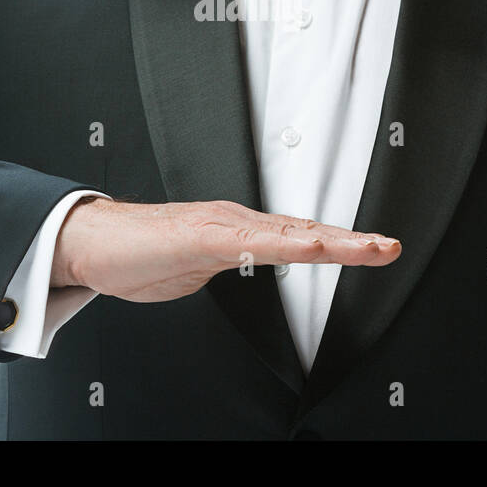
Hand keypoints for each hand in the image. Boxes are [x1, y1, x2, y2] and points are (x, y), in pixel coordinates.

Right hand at [50, 197, 400, 301]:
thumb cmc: (142, 253)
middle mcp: (237, 222)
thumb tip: (258, 264)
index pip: (301, 238)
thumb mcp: (201, 264)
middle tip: (390, 247)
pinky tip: (308, 245)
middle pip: (306, 233)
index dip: (343, 243)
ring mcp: (221, 227)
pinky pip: (249, 242)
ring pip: (287, 234)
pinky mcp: (200, 237)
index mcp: (240, 231)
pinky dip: (283, 243)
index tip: (379, 249)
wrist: (95, 241)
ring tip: (366, 247)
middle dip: (352, 241)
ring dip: (331, 241)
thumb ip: (233, 260)